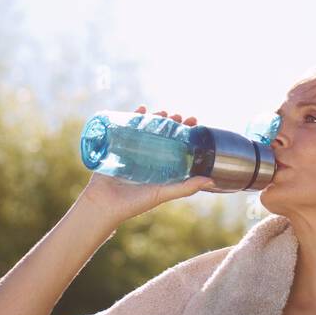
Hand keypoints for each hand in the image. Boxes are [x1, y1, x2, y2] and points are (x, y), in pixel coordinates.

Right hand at [81, 105, 214, 220]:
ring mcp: (132, 152)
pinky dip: (133, 116)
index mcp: (161, 168)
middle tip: (179, 116)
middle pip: (162, 135)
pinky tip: (141, 109)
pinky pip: (126, 128)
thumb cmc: (134, 203)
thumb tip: (211, 181)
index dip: (186, 134)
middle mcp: (148, 158)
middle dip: (172, 123)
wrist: (103, 205)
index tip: (194, 122)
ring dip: (155, 118)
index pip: (177, 146)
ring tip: (163, 112)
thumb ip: (185, 188)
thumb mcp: (162, 194)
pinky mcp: (117, 148)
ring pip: (146, 129)